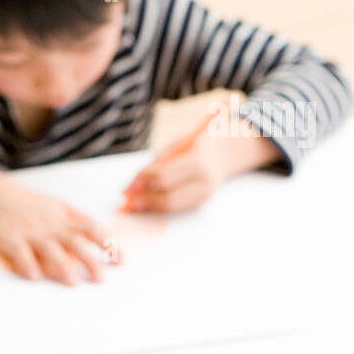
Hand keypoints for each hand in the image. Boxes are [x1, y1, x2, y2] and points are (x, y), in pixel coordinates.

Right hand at [0, 175, 117, 283]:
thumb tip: (100, 231)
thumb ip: (77, 218)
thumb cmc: (29, 205)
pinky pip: (20, 251)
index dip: (107, 244)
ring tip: (73, 282)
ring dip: (62, 265)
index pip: (91, 229)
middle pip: (75, 242)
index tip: (121, 260)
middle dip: (90, 260)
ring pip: (50, 248)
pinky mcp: (10, 237)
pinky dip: (27, 263)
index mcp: (63, 218)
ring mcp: (30, 231)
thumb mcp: (56, 206)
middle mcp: (50, 225)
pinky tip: (34, 276)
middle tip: (101, 279)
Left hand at [124, 117, 279, 212]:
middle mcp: (204, 180)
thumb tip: (134, 184)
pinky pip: (177, 208)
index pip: (164, 176)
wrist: (226, 152)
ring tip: (133, 204)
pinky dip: (160, 206)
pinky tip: (147, 203)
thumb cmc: (195, 145)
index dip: (143, 182)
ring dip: (150, 206)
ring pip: (171, 206)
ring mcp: (205, 193)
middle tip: (127, 199)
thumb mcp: (176, 146)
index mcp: (197, 159)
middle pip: (168, 198)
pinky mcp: (202, 202)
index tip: (129, 184)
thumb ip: (157, 164)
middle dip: (144, 200)